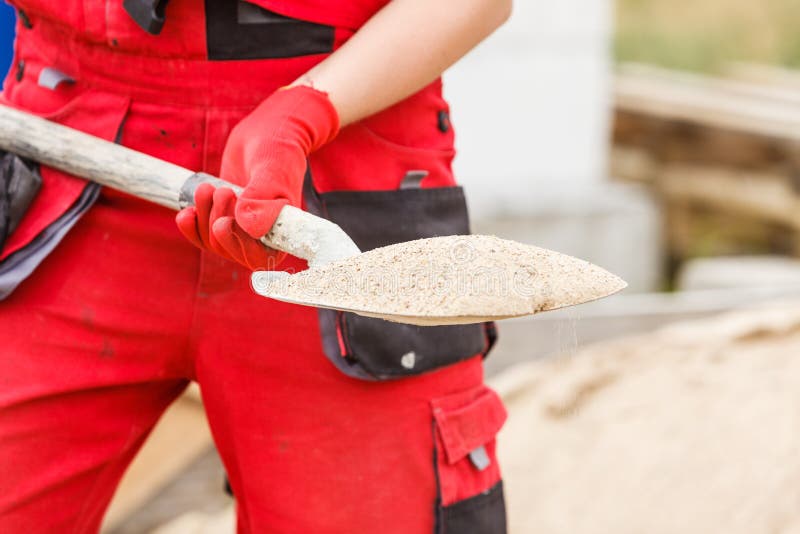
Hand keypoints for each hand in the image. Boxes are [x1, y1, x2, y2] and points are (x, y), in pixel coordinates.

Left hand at [175, 85, 338, 269]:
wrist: (265, 133)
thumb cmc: (277, 149)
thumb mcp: (273, 168)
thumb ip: (263, 195)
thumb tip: (249, 226)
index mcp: (284, 231)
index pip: (259, 258)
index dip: (237, 247)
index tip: (223, 223)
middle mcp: (264, 236)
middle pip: (231, 250)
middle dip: (218, 221)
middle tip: (223, 190)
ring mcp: (242, 230)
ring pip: (214, 242)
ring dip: (204, 216)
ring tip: (208, 188)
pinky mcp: (224, 219)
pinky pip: (202, 236)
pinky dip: (191, 226)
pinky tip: (187, 212)